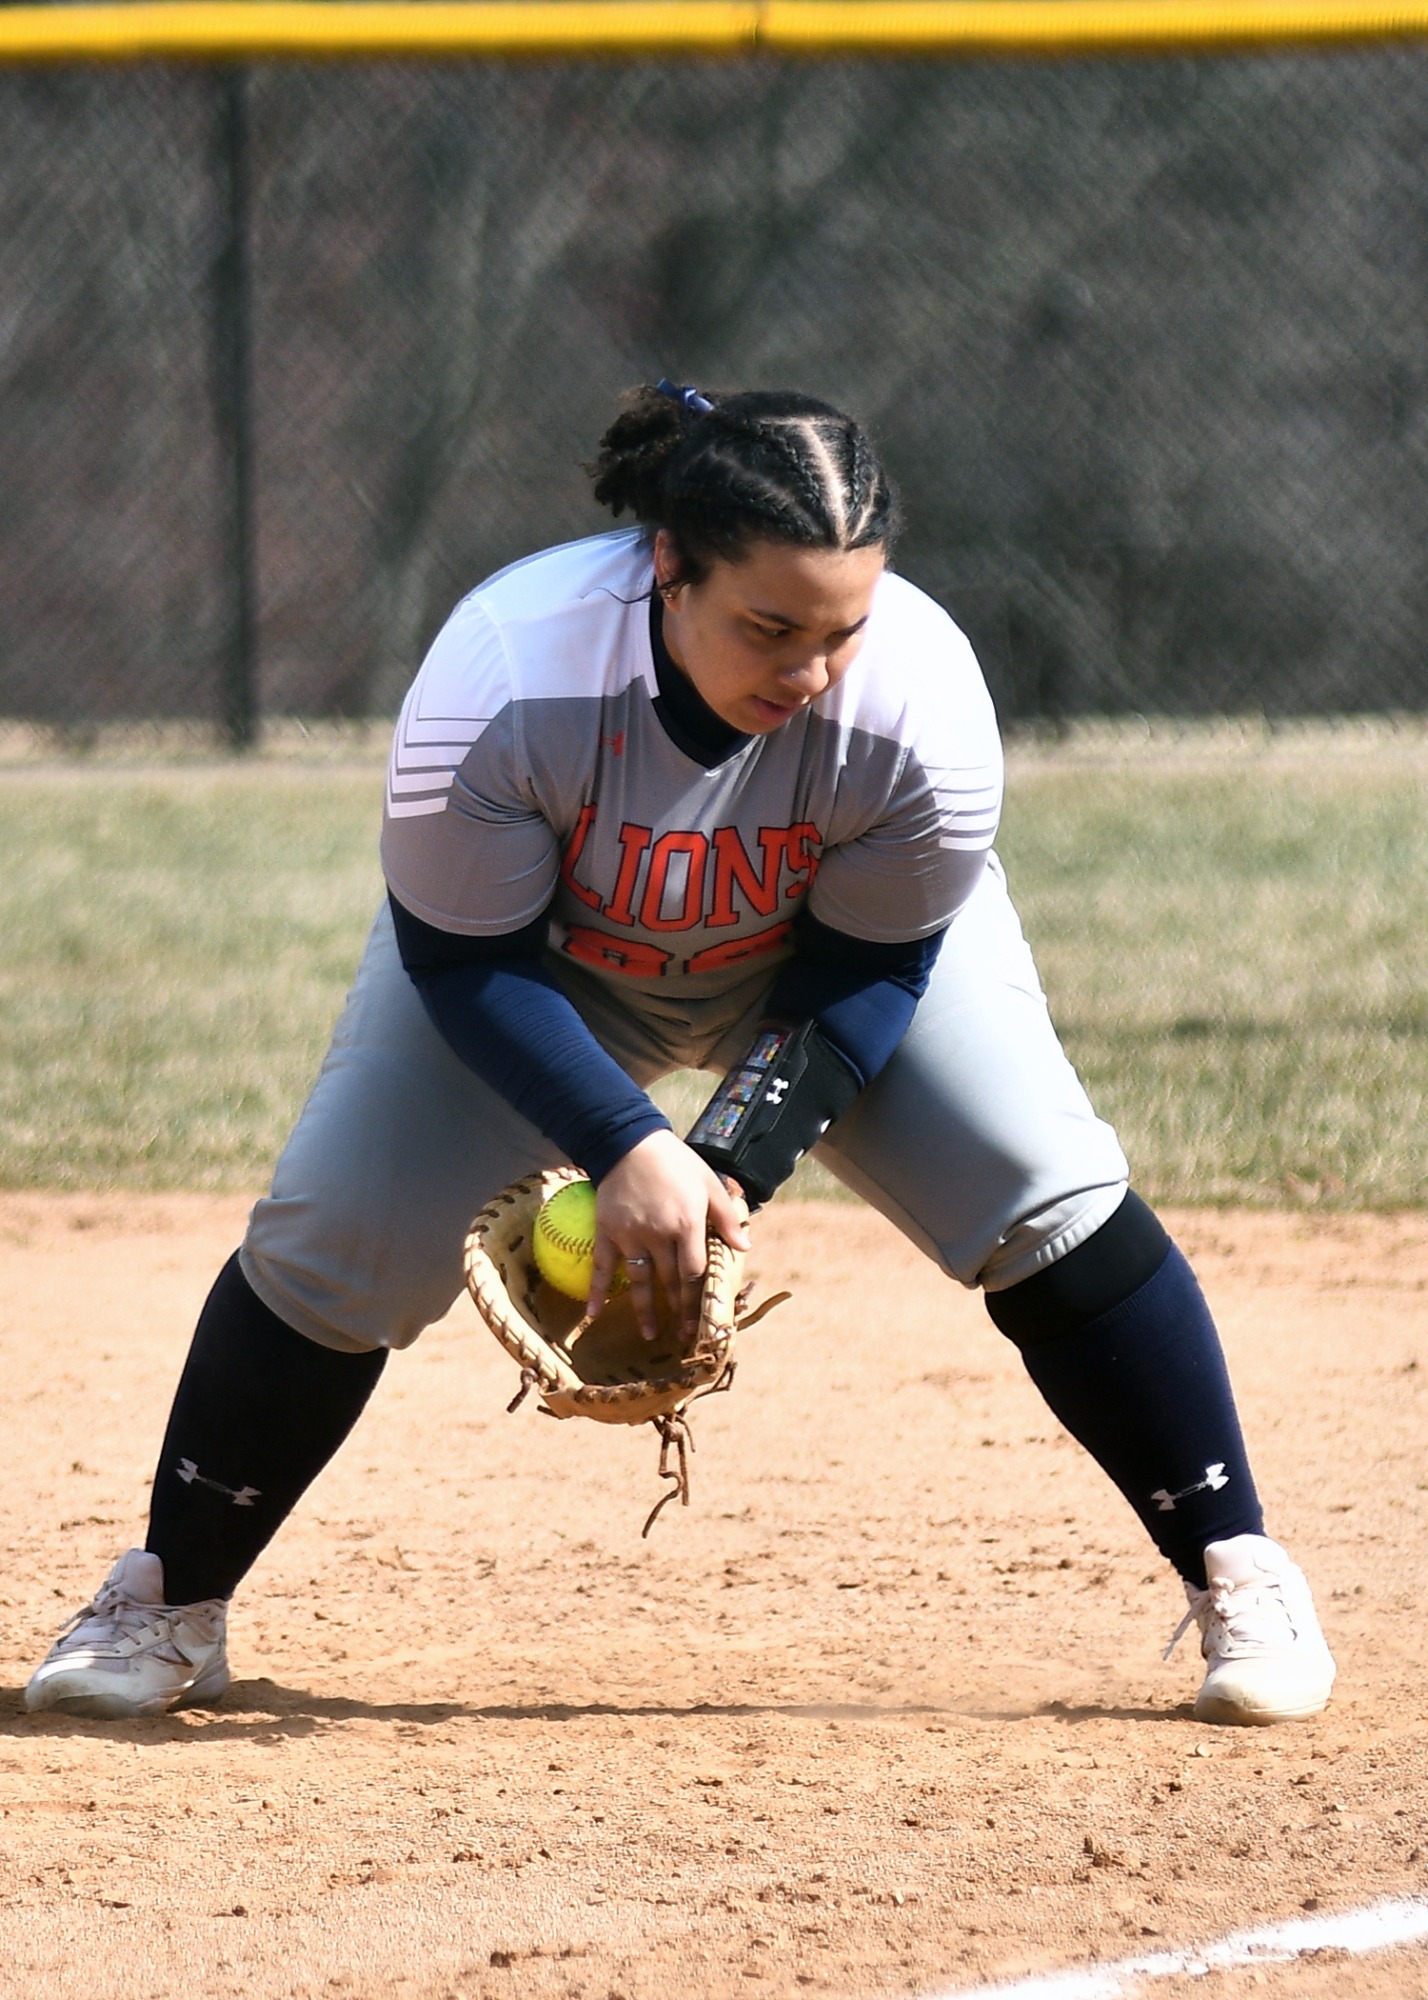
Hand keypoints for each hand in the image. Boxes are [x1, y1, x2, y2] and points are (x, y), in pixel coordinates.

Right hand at [590, 1130, 749, 1339]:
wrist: (629, 1142)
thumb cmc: (675, 1162)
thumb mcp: (709, 1183)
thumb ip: (727, 1216)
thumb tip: (745, 1247)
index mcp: (687, 1223)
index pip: (694, 1271)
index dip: (697, 1298)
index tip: (701, 1319)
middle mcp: (659, 1234)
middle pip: (669, 1280)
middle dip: (678, 1310)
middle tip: (682, 1336)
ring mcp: (631, 1235)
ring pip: (640, 1280)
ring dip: (645, 1310)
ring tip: (650, 1335)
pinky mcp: (607, 1232)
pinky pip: (602, 1266)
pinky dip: (597, 1291)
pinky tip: (593, 1314)